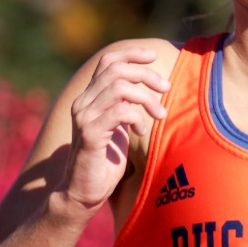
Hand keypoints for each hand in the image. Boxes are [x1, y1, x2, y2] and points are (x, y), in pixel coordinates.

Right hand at [56, 46, 168, 215]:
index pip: (107, 61)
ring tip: (158, 115)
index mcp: (88, 98)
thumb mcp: (117, 127)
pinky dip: (137, 118)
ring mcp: (83, 118)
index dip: (131, 54)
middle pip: (116, 70)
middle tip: (165, 89)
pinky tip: (140, 131)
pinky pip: (120, 112)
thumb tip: (145, 88)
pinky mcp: (89, 134)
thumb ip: (124, 106)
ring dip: (147, 98)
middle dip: (147, 75)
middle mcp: (82, 103)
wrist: (83, 192)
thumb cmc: (104, 162)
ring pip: (120, 88)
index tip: (153, 56)